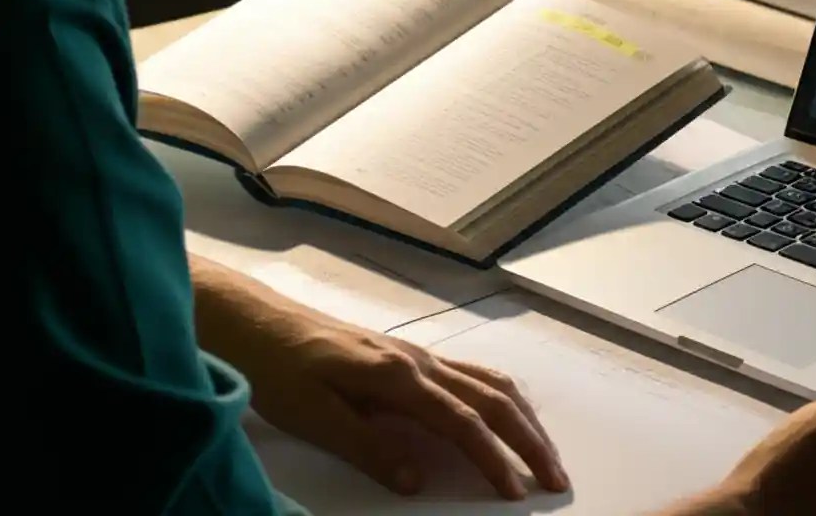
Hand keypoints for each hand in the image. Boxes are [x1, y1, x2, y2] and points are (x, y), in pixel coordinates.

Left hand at [189, 256, 568, 499]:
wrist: (259, 322)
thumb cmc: (279, 370)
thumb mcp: (312, 416)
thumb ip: (367, 447)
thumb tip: (416, 481)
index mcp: (397, 377)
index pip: (462, 422)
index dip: (494, 459)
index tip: (516, 493)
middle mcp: (419, 361)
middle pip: (493, 399)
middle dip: (530, 440)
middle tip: (556, 479)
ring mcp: (420, 354)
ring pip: (491, 382)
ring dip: (525, 419)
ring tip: (545, 453)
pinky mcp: (413, 355)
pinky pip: (475, 373)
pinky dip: (505, 397)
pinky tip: (511, 413)